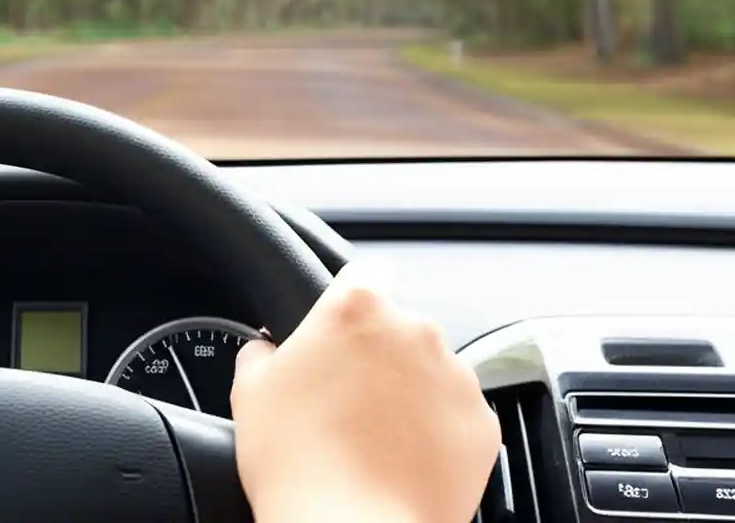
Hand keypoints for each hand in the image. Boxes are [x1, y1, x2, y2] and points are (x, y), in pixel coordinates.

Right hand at [231, 260, 499, 522]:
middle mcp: (416, 330)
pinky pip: (457, 415)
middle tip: (344, 400)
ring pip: (431, 371)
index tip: (340, 325)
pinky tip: (401, 460)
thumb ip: (263, 352)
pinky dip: (436, 432)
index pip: (364, 271)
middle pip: (398, 326)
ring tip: (373, 439)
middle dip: (378, 355)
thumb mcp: (251, 392)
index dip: (349, 298)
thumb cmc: (298, 464)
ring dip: (409, 392)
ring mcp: (456, 377)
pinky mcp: (482, 424)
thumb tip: (268, 350)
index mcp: (358, 307)